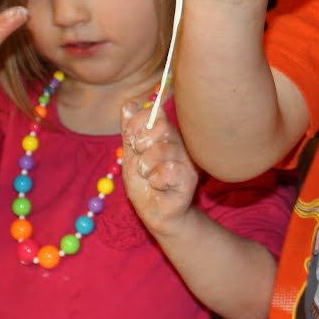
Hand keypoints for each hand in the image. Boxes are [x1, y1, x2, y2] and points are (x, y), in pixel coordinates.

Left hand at [119, 101, 199, 238]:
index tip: (129, 137)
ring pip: (162, 150)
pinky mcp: (189, 178)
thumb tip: (128, 105)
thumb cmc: (145, 185)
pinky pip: (168, 170)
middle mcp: (179, 143)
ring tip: (147, 176)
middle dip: (141, 143)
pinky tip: (158, 186)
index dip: (138, 121)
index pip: (155, 112)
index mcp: (165, 134)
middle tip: (140, 159)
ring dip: (145, 166)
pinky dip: (155, 180)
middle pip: (162, 126)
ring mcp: (186, 159)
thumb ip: (130, 132)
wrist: (156, 213)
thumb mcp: (131, 156)